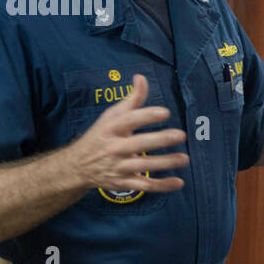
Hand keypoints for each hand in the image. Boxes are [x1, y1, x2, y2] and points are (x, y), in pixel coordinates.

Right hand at [72, 74, 188, 193]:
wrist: (78, 166)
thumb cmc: (100, 136)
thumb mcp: (111, 116)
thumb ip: (131, 99)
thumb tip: (141, 78)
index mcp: (110, 129)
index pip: (128, 120)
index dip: (146, 115)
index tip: (165, 112)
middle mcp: (113, 148)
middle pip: (138, 144)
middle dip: (160, 140)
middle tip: (181, 135)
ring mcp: (118, 167)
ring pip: (144, 166)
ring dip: (165, 163)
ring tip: (185, 158)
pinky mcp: (124, 182)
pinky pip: (145, 186)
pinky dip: (162, 186)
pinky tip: (179, 182)